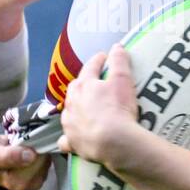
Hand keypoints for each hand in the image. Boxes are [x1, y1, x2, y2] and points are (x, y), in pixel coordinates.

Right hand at [0, 129, 49, 189]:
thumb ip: (7, 157)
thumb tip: (30, 156)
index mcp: (18, 182)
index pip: (39, 161)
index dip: (34, 146)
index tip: (21, 138)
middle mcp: (28, 182)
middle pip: (45, 158)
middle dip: (37, 144)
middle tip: (20, 137)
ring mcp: (33, 174)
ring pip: (47, 154)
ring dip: (39, 142)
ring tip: (22, 138)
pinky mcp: (37, 166)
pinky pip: (46, 152)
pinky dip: (40, 143)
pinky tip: (27, 140)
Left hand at [56, 44, 139, 164]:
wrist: (113, 142)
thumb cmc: (118, 108)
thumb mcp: (123, 79)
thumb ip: (119, 61)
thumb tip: (117, 47)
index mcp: (84, 84)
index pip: (90, 67)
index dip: (98, 60)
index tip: (104, 57)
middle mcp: (72, 102)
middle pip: (75, 88)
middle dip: (84, 84)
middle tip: (96, 84)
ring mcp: (69, 122)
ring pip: (69, 111)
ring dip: (76, 108)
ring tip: (87, 109)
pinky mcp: (71, 141)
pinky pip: (67, 138)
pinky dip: (70, 136)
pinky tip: (73, 137)